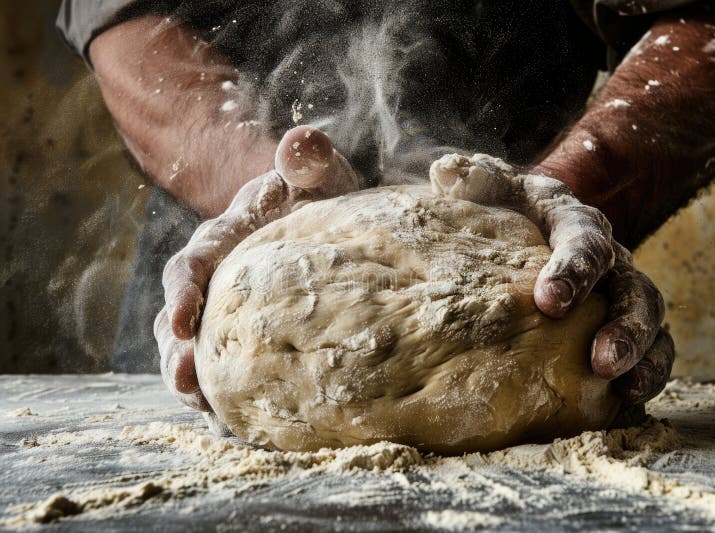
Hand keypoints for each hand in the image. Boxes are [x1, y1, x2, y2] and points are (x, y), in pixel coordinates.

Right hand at [155, 126, 359, 432]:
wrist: (321, 217)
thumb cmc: (317, 195)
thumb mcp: (317, 173)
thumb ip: (307, 160)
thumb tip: (302, 142)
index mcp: (226, 239)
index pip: (195, 262)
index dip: (184, 290)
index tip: (183, 319)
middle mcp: (217, 281)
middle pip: (181, 319)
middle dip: (177, 351)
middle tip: (184, 383)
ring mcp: (228, 313)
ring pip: (197, 351)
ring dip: (198, 384)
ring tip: (209, 416)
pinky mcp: (248, 339)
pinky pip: (230, 373)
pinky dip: (232, 401)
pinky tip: (247, 431)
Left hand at [430, 153, 673, 406]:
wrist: (541, 221)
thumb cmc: (512, 210)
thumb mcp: (495, 186)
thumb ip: (475, 180)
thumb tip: (442, 171)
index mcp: (576, 222)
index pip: (585, 240)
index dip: (573, 270)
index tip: (548, 301)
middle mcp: (611, 258)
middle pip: (633, 288)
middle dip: (623, 326)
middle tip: (601, 361)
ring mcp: (623, 292)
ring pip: (652, 322)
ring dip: (642, 357)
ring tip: (621, 389)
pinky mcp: (626, 324)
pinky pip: (654, 351)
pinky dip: (648, 376)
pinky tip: (625, 404)